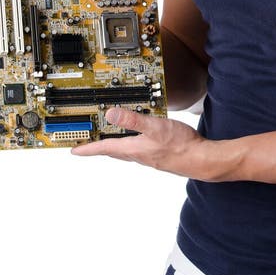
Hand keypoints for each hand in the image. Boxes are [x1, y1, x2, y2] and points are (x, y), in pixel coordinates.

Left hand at [71, 107, 215, 180]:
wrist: (202, 160)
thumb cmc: (181, 146)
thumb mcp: (155, 127)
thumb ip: (133, 120)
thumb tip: (110, 114)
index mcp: (133, 148)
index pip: (104, 148)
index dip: (87, 148)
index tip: (74, 150)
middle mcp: (138, 154)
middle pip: (112, 150)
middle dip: (98, 147)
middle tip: (87, 144)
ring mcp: (148, 156)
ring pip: (125, 150)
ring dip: (114, 145)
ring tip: (108, 138)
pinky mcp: (158, 154)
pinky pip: (138, 149)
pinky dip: (131, 143)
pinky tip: (138, 137)